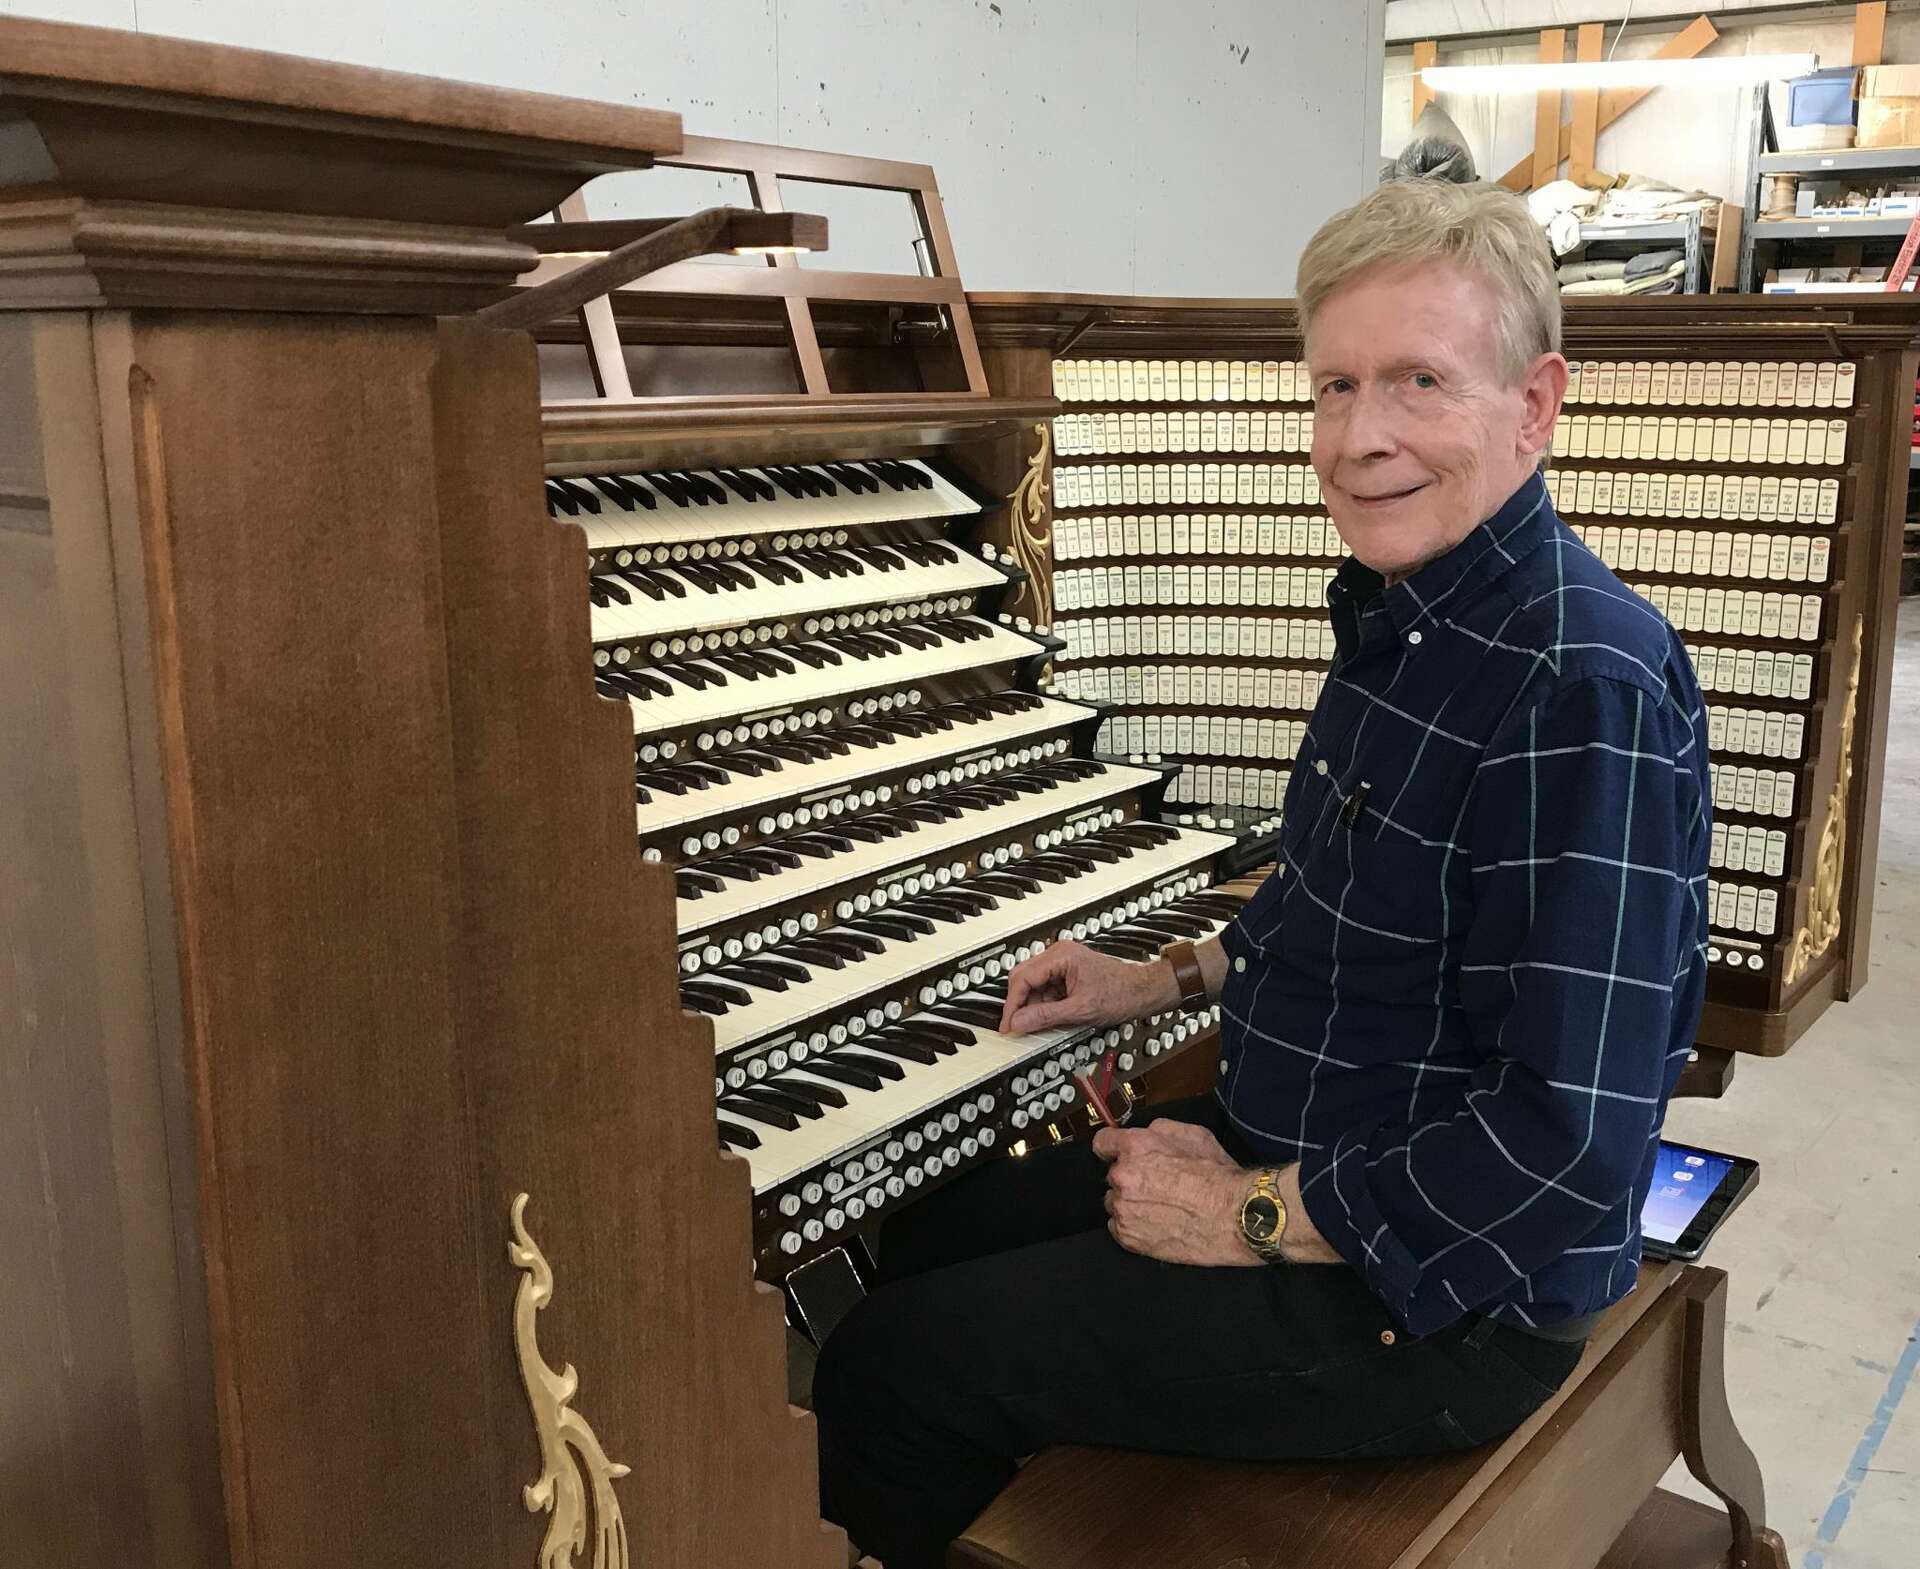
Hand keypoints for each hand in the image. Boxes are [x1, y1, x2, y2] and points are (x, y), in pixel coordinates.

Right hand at [998, 940, 1175, 1034]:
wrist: (1143, 992)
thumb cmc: (1121, 993)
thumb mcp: (1080, 1010)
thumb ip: (1046, 1016)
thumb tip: (1019, 1022)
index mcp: (1061, 956)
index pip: (1023, 978)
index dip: (1012, 1005)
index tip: (1008, 1025)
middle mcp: (1058, 954)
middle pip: (1023, 978)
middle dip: (1019, 1004)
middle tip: (1015, 1027)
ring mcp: (1062, 963)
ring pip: (1033, 985)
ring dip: (1032, 1006)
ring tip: (1038, 1025)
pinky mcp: (1066, 973)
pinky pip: (1045, 989)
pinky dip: (1043, 1005)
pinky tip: (1050, 1018)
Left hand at [1093, 1120, 1261, 1266]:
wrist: (1233, 1216)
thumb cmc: (1217, 1176)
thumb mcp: (1194, 1134)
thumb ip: (1160, 1129)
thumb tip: (1145, 1133)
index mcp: (1135, 1147)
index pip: (1102, 1142)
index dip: (1112, 1148)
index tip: (1117, 1154)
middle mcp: (1123, 1176)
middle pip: (1112, 1175)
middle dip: (1130, 1178)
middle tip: (1157, 1186)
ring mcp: (1123, 1208)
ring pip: (1115, 1202)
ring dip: (1130, 1203)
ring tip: (1160, 1208)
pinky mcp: (1127, 1236)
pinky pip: (1118, 1228)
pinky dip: (1133, 1226)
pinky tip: (1156, 1224)